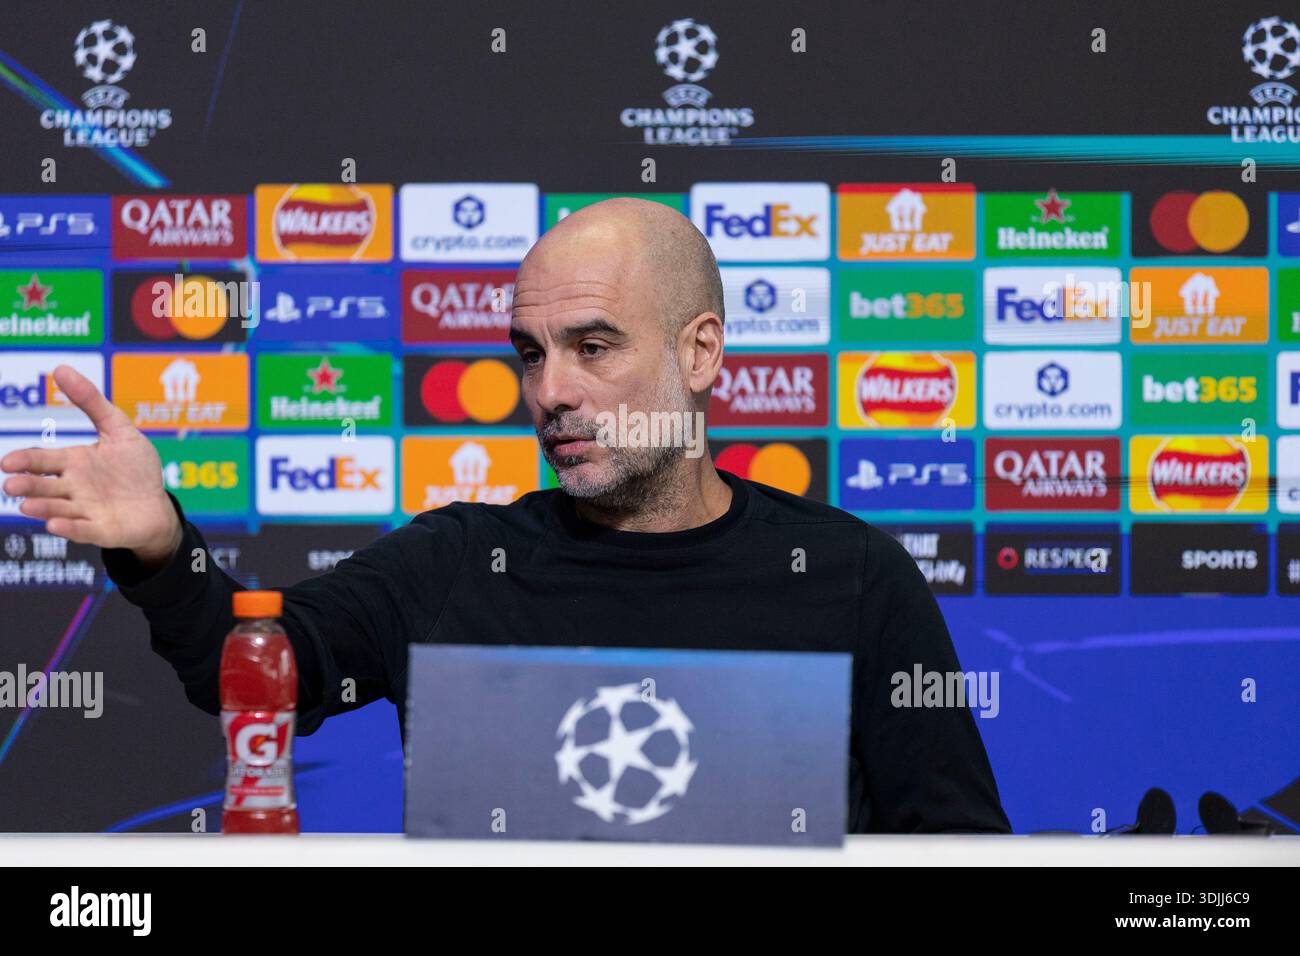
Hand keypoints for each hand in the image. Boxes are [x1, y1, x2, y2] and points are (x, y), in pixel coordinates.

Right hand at [0, 364, 181, 566]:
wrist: (158, 504)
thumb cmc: (135, 468)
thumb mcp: (118, 429)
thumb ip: (91, 402)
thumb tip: (60, 368)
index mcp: (73, 463)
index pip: (42, 460)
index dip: (25, 461)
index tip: (7, 462)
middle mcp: (73, 488)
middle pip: (44, 486)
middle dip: (27, 486)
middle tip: (11, 485)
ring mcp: (85, 511)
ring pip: (58, 508)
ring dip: (43, 507)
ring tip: (27, 506)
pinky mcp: (102, 530)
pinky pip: (84, 530)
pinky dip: (70, 528)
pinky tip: (55, 524)